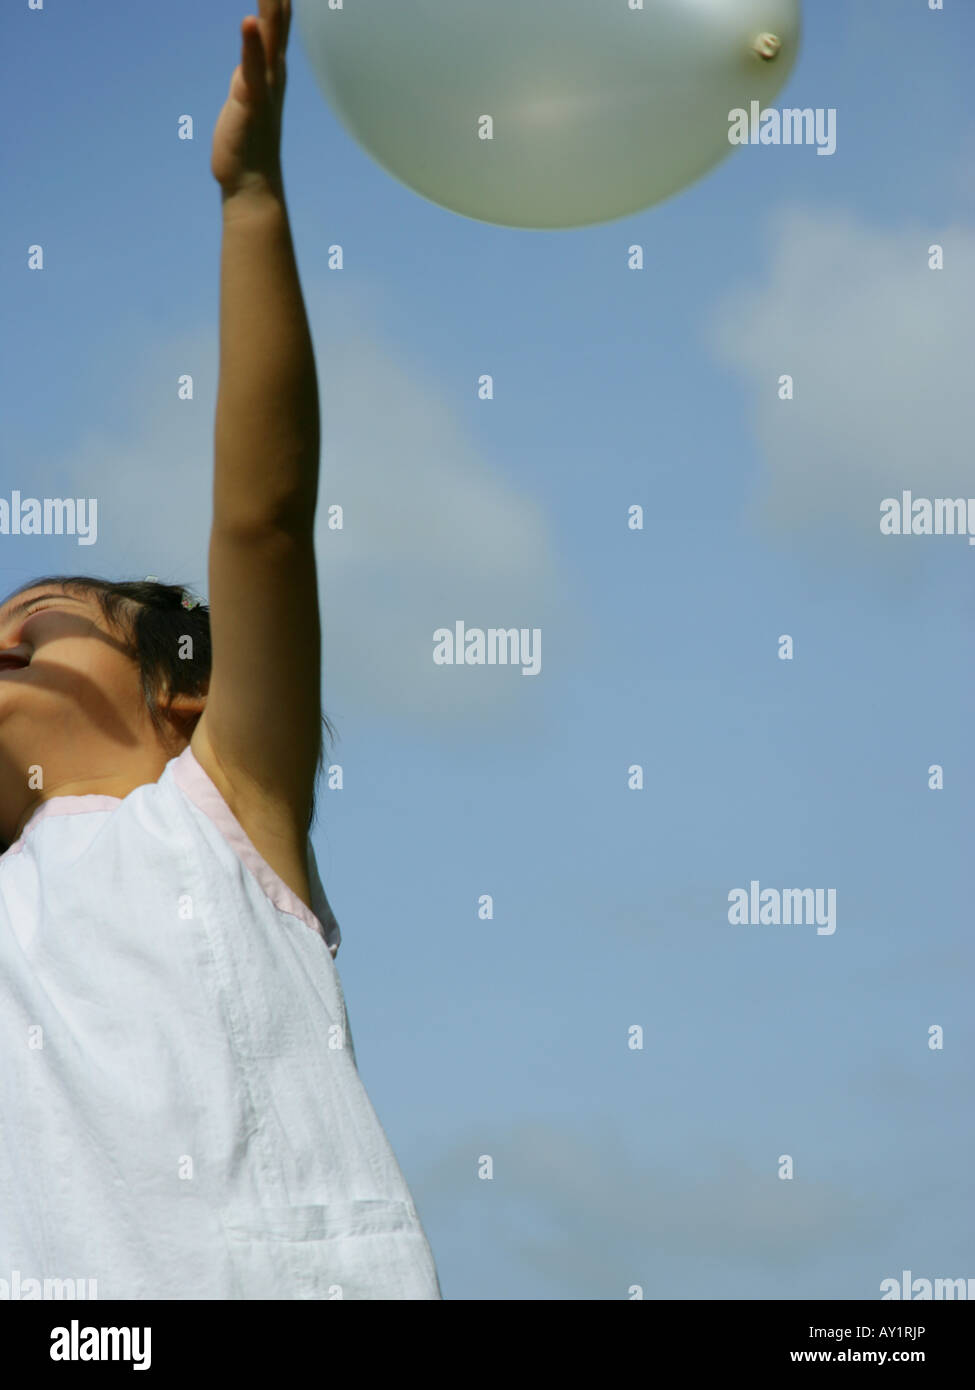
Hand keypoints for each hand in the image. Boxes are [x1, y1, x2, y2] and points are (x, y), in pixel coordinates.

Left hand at [211, 0, 290, 198]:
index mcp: (271, 66)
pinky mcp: (250, 103)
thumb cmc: (246, 142)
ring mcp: (264, 87)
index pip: (278, 15)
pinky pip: (251, 70)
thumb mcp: (246, 92)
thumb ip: (250, 65)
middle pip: (279, 17)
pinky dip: (251, 46)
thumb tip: (253, 44)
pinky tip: (249, 22)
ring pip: (270, 36)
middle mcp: (273, 72)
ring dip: (270, 5)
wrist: (250, 184)